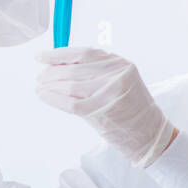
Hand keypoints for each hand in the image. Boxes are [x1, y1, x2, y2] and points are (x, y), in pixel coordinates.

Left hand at [35, 47, 176, 167]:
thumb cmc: (130, 107)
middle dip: (51, 73)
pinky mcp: (101, 112)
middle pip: (74, 70)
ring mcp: (108, 93)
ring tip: (39, 86)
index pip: (83, 53)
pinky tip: (44, 96)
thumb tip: (58, 65)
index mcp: (118, 63)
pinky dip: (53, 99)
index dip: (58, 54)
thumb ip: (94, 70)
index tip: (41, 56)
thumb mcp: (118, 80)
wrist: (149, 133)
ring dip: (49, 86)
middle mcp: (115, 75)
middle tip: (39, 76)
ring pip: (69, 86)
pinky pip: (70, 103)